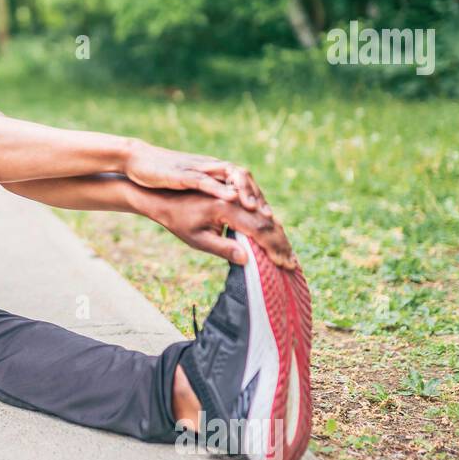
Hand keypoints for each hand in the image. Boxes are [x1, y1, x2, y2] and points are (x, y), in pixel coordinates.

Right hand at [124, 142, 268, 213]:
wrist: (138, 162)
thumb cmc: (162, 181)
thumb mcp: (189, 193)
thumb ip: (208, 200)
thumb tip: (225, 222)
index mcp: (214, 174)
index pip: (244, 186)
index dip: (258, 201)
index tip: (269, 220)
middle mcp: (212, 169)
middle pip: (244, 178)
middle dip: (258, 198)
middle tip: (270, 218)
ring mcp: (199, 169)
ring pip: (230, 175)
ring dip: (245, 191)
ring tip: (255, 208)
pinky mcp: (184, 173)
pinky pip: (206, 180)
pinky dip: (220, 188)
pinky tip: (232, 198)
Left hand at [130, 185, 297, 269]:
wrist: (165, 197)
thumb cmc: (178, 221)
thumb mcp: (196, 239)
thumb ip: (222, 248)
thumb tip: (248, 260)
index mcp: (225, 207)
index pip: (259, 229)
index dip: (275, 248)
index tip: (286, 264)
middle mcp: (235, 197)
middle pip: (267, 221)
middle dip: (281, 243)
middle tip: (293, 264)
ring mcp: (236, 194)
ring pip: (265, 214)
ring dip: (279, 235)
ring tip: (289, 254)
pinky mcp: (235, 195)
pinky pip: (258, 210)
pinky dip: (269, 225)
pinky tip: (276, 239)